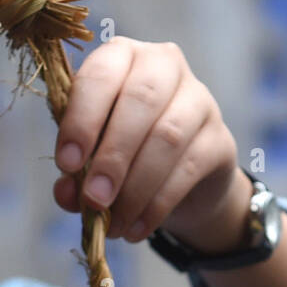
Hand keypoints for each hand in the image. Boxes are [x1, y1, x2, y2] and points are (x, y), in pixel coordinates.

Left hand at [52, 36, 248, 252]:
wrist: (180, 180)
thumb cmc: (123, 153)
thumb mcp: (90, 158)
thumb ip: (75, 173)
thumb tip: (67, 194)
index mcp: (122, 57)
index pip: (102, 73)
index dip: (82, 118)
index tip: (67, 164)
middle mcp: (164, 65)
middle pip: (140, 100)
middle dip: (112, 155)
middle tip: (94, 199)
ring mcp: (199, 99)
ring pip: (168, 136)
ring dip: (135, 186)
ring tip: (114, 223)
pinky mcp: (220, 138)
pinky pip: (188, 168)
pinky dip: (157, 204)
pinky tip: (136, 229)